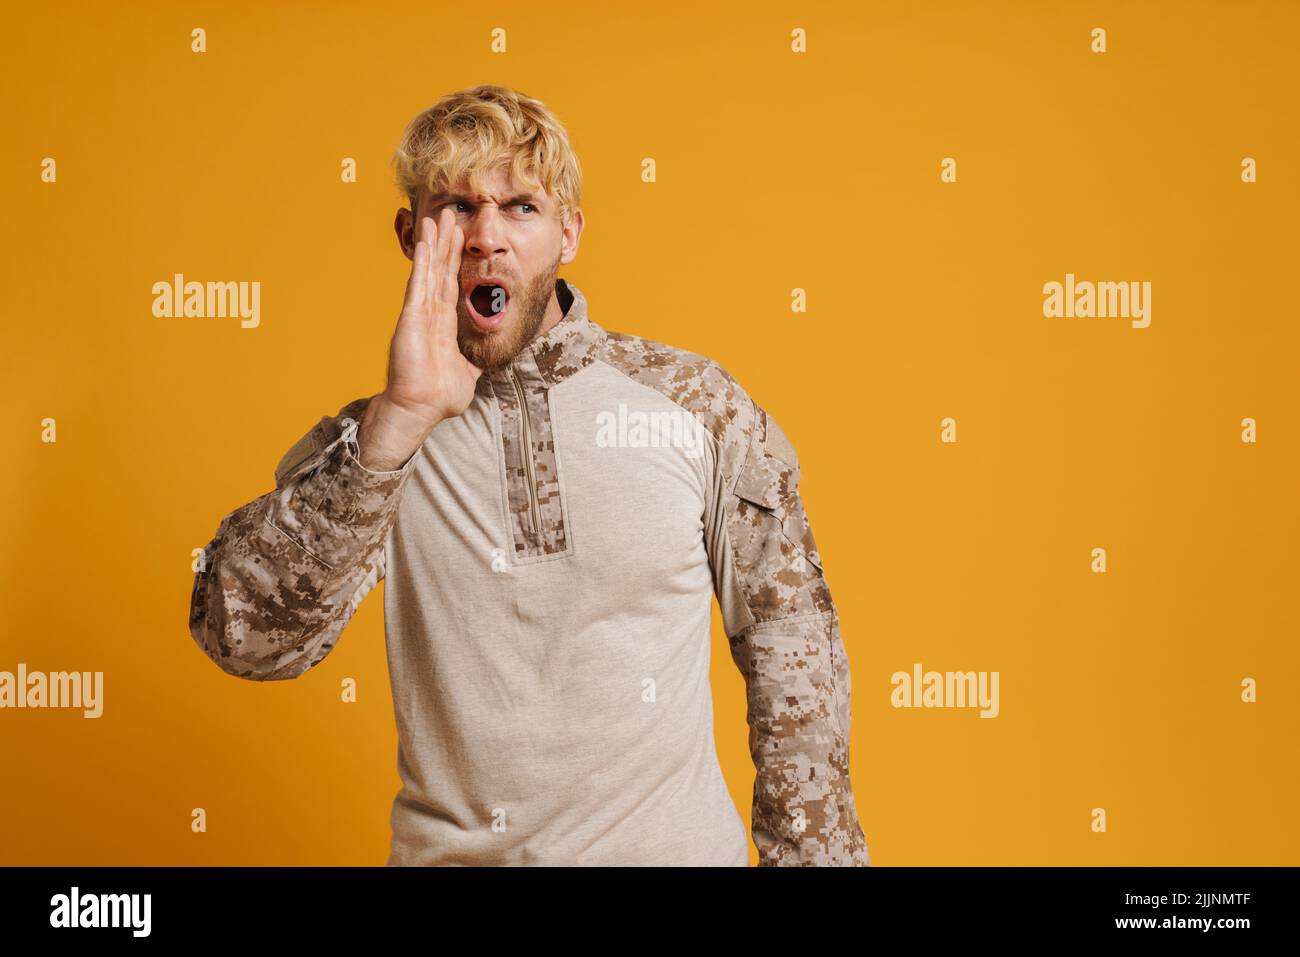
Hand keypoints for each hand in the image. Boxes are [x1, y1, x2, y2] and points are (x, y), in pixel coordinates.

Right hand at [358, 209, 482, 470]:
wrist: (421, 408)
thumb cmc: (440, 396)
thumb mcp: (467, 374)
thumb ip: (474, 362)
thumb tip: (485, 361)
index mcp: (445, 323)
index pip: (452, 284)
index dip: (455, 260)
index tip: (459, 238)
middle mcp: (431, 313)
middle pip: (440, 269)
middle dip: (445, 242)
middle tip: (449, 215)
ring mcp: (420, 313)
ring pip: (429, 271)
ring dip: (433, 244)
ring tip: (435, 218)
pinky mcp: (412, 318)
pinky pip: (418, 285)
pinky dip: (422, 263)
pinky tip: (424, 243)